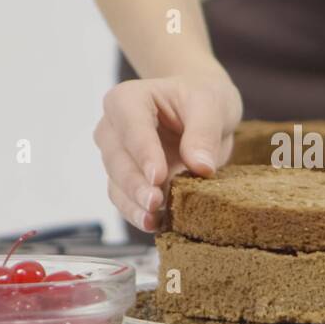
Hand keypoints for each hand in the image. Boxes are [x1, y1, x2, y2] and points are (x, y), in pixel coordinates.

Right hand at [94, 67, 242, 231]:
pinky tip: (154, 224)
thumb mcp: (211, 105)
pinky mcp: (126, 180)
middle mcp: (113, 128)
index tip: (158, 176)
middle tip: (155, 202)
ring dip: (133, 204)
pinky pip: (125, 200)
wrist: (203, 111)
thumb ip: (203, 133)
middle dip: (136, 184)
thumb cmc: (202, 99)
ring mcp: (116, 156)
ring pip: (117, 183)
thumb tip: (200, 167)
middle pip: (118, 159)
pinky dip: (137, 213)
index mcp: (128, 99)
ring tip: (153, 220)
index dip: (143, 152)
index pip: (131, 126)